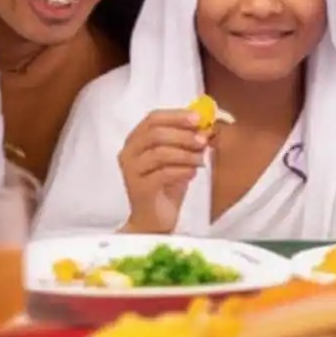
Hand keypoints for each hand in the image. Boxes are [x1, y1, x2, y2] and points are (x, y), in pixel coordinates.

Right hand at [117, 110, 208, 233]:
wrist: (154, 220)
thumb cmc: (165, 187)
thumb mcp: (178, 160)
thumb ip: (188, 142)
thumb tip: (206, 127)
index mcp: (135, 140)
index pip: (153, 118)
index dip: (176, 116)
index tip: (198, 119)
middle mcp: (128, 153)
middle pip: (155, 133)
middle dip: (183, 135)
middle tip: (203, 141)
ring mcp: (131, 171)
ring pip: (159, 153)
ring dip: (186, 154)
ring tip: (200, 161)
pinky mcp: (139, 188)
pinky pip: (163, 174)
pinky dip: (182, 171)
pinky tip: (192, 173)